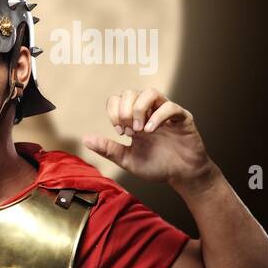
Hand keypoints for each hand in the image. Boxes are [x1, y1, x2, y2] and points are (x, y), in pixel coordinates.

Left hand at [83, 88, 215, 186]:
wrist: (181, 175)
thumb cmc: (157, 166)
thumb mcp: (127, 159)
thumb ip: (108, 149)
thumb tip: (85, 139)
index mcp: (134, 119)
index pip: (117, 99)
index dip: (114, 111)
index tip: (119, 131)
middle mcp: (149, 112)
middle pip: (130, 93)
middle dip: (124, 111)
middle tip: (129, 131)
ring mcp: (165, 113)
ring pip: (150, 93)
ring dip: (139, 109)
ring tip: (140, 130)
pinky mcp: (182, 118)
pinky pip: (170, 106)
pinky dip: (158, 116)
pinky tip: (151, 130)